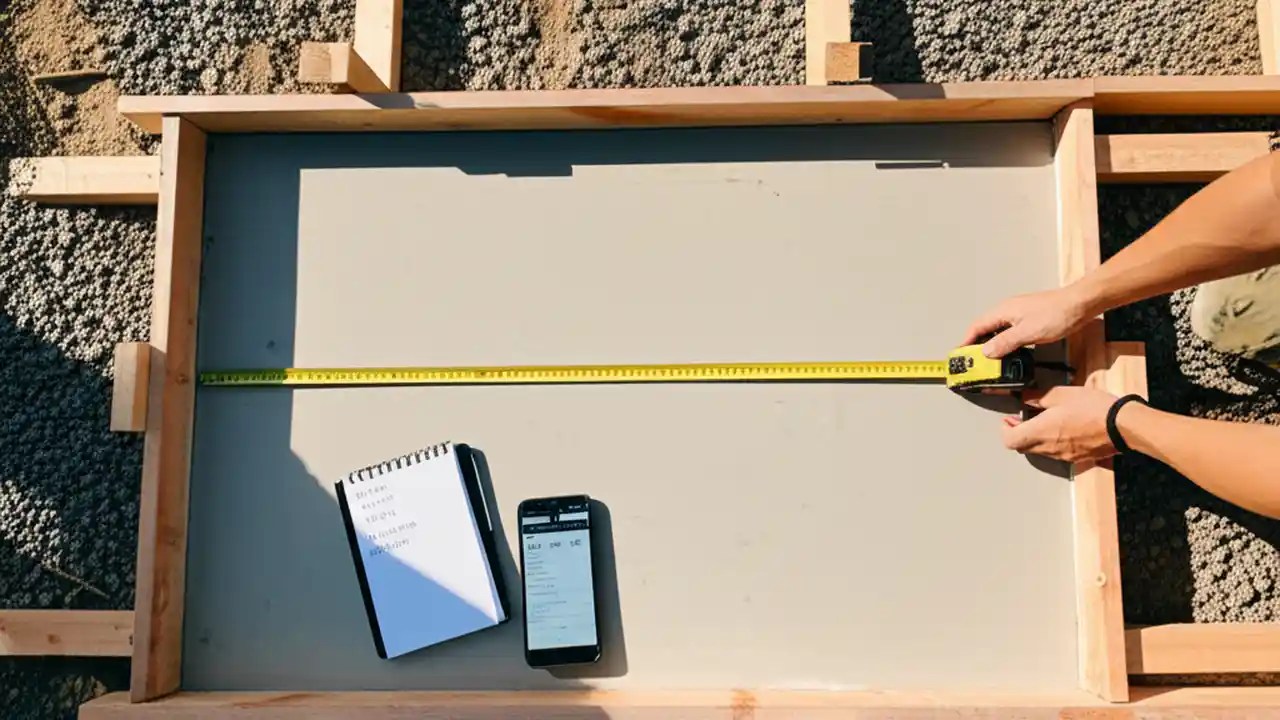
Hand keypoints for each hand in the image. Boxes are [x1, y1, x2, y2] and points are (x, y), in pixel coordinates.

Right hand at [964, 286, 1093, 357]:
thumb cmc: (1057, 314)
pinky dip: (1004, 342)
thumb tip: (986, 352)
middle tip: (972, 361)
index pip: (977, 327)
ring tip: (988, 360)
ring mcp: (1019, 314)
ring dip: (990, 344)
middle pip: (984, 328)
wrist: (1080, 304)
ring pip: (997, 330)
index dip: (966, 341)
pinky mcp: (1029, 318)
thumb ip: (1005, 343)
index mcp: (1003, 311)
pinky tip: (1009, 352)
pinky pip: (1009, 331)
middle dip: (975, 344)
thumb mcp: (1027, 332)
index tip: (959, 355)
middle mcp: (1008, 310)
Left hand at [1001, 386, 1117, 462]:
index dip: (1005, 430)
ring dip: (1036, 438)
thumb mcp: (1061, 394)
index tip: (1009, 420)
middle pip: (1022, 447)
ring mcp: (1063, 456)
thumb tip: (1026, 399)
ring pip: (1039, 451)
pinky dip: (1053, 443)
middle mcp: (1049, 448)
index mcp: (1041, 432)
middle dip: (1019, 433)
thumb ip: (1039, 397)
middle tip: (1023, 419)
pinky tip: (1063, 429)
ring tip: (1044, 421)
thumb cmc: (1094, 409)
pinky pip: (1057, 453)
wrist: (1122, 426)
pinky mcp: (1077, 458)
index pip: (1009, 440)